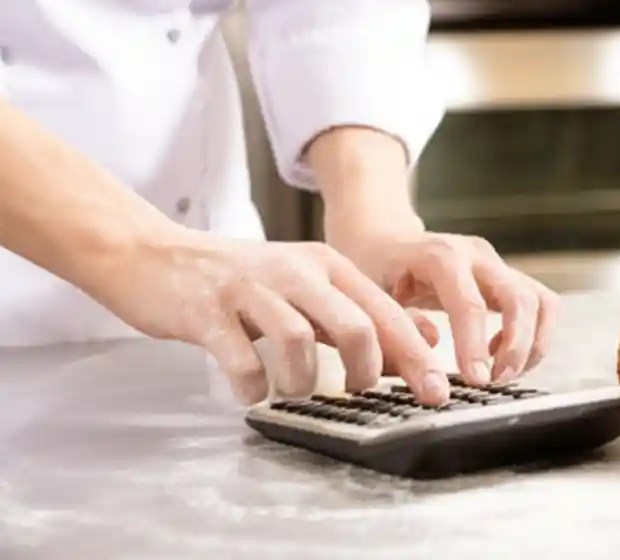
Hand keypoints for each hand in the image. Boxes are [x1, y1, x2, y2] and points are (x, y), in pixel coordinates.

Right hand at [92, 226, 449, 406]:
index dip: (415, 355)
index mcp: (326, 265)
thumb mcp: (308, 287)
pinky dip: (250, 385)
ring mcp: (250, 290)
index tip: (436, 392)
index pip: (385, 312)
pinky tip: (250, 392)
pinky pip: (240, 358)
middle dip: (369, 371)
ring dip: (303, 380)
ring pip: (300, 340)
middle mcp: (295, 271)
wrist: (152, 255)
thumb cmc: (238, 281)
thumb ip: (360, 312)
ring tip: (293, 391)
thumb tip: (424, 336)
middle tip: (362, 396)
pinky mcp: (207, 311)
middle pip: (356, 324)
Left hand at [330, 226, 558, 387]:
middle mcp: (475, 254)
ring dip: (532, 344)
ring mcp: (496, 264)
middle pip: (519, 298)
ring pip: (539, 301)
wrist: (382, 240)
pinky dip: (534, 336)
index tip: (477, 381)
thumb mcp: (369, 300)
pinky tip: (501, 355)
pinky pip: (540, 305)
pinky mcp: (507, 277)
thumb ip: (398, 330)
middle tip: (495, 382)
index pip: (469, 303)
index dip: (475, 345)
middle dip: (516, 346)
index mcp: (439, 255)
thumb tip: (432, 359)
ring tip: (503, 374)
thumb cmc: (372, 271)